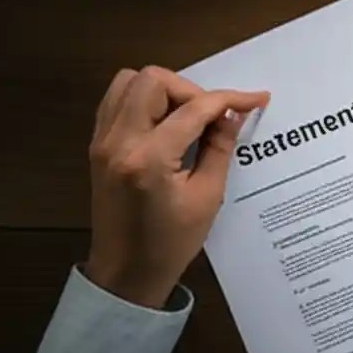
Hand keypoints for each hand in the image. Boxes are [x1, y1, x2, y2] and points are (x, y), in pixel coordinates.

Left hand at [85, 66, 268, 307]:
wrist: (125, 272)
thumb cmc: (170, 243)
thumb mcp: (207, 197)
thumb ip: (219, 148)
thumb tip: (232, 115)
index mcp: (149, 159)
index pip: (193, 109)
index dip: (229, 99)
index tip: (255, 99)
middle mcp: (119, 142)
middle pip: (152, 80)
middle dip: (190, 90)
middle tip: (210, 116)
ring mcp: (102, 141)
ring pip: (129, 82)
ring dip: (164, 90)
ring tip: (187, 116)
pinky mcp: (98, 146)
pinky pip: (117, 101)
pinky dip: (143, 100)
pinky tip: (165, 121)